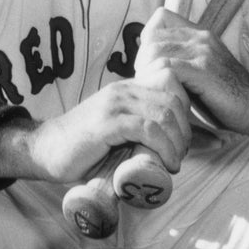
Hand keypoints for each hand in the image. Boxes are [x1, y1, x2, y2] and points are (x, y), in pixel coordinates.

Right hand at [0, 73, 191, 183]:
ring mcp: (114, 104)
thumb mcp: (123, 134)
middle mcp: (124, 90)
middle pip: (174, 99)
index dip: (187, 113)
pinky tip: (166, 162)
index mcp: (129, 88)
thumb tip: (202, 143)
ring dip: (177, 142)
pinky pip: (147, 127)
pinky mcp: (107, 123)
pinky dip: (164, 146)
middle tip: (179, 156)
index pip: (173, 85)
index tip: (185, 141)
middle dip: (186, 131)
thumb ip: (150, 133)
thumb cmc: (87, 149)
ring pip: (163, 114)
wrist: (46, 150)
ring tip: (173, 163)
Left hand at [135, 7, 248, 137]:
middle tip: (150, 85)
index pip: (159, 18)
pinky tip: (168, 98)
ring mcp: (203, 51)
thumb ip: (181, 62)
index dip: (148, 41)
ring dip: (149, 75)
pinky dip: (160, 84)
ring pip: (155, 52)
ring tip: (157, 94)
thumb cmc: (228, 96)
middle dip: (143, 63)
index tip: (151, 66)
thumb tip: (147, 65)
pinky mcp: (204, 70)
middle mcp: (200, 36)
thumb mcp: (202, 71)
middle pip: (151, 37)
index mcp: (199, 33)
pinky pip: (167, 69)